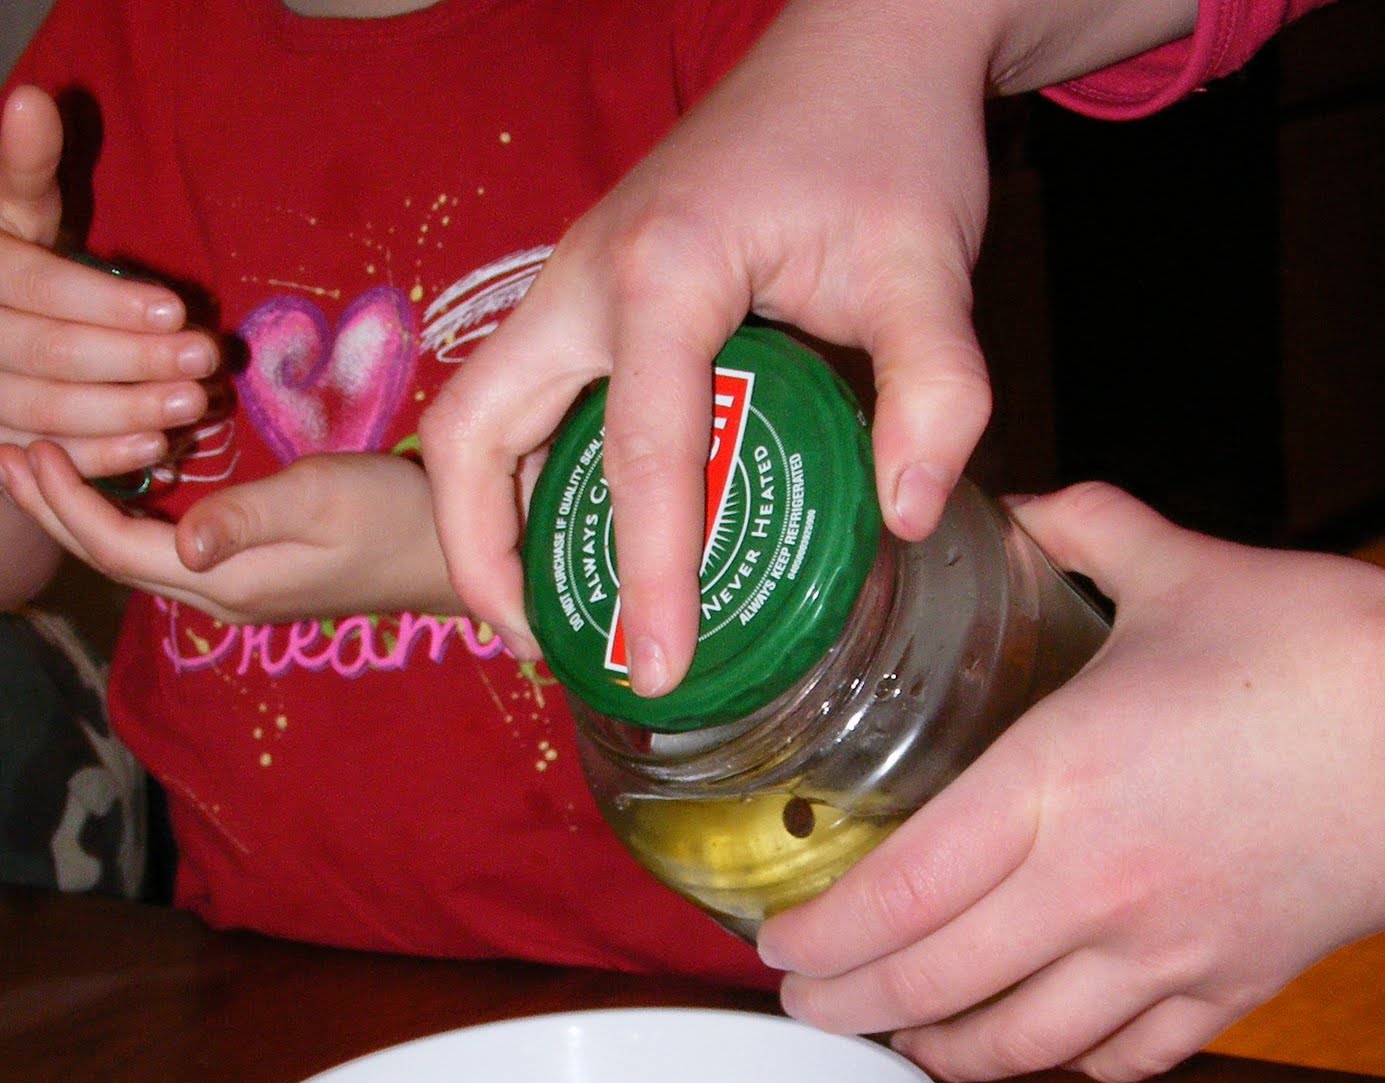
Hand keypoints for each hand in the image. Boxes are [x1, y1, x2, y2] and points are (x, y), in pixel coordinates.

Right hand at [0, 85, 217, 480]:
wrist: (3, 323)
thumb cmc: (23, 258)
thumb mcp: (22, 207)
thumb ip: (28, 164)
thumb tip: (33, 101)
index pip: (33, 285)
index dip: (104, 301)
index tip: (175, 308)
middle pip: (47, 354)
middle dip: (133, 361)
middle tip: (206, 361)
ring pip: (49, 411)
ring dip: (128, 412)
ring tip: (195, 405)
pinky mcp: (3, 437)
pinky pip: (53, 455)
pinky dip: (107, 457)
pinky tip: (163, 451)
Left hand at [0, 440, 459, 622]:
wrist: (452, 557)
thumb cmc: (393, 515)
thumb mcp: (321, 500)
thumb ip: (246, 517)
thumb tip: (180, 542)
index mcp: (227, 581)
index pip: (117, 546)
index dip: (64, 501)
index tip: (26, 445)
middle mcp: (220, 597)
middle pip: (114, 561)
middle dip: (55, 511)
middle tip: (7, 454)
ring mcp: (237, 593)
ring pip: (137, 560)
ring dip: (85, 517)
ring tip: (43, 471)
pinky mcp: (254, 578)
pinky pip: (167, 555)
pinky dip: (125, 520)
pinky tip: (117, 490)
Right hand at [419, 0, 995, 688]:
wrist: (856, 50)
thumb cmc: (885, 143)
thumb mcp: (929, 264)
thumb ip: (935, 388)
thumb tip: (906, 514)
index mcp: (663, 270)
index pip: (640, 453)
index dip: (646, 574)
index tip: (658, 668)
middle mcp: (585, 277)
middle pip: (473, 433)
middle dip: (485, 555)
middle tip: (546, 649)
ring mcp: (572, 283)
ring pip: (476, 417)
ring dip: (487, 522)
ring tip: (546, 615)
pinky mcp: (587, 297)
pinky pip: (519, 401)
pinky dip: (523, 481)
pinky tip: (578, 540)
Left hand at [758, 484, 1384, 1082]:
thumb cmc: (1324, 655)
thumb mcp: (1186, 573)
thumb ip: (1085, 530)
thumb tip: (1021, 501)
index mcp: (1061, 781)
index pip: (905, 888)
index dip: (826, 934)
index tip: (778, 945)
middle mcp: (1095, 884)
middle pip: (936, 980)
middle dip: (851, 1005)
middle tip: (806, 1007)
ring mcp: (1164, 951)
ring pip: (1024, 1038)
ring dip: (944, 1048)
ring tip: (898, 1038)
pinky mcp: (1229, 986)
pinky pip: (1128, 1054)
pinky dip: (1069, 1059)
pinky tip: (1040, 1041)